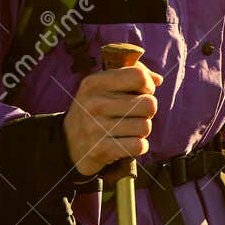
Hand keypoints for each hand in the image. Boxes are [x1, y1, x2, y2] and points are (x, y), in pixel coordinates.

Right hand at [63, 60, 162, 175]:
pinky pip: (139, 146)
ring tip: (126, 129)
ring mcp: (95, 127)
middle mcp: (93, 103)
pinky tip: (125, 143)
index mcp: (95, 83)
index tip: (141, 93)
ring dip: (141, 130)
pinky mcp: (100, 150)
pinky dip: (138, 146)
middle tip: (134, 114)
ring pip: (146, 126)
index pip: (139, 77)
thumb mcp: (103, 86)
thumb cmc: (94, 109)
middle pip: (149, 104)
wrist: (66, 142)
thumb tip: (158, 79)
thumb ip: (131, 74)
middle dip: (147, 111)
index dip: (148, 86)